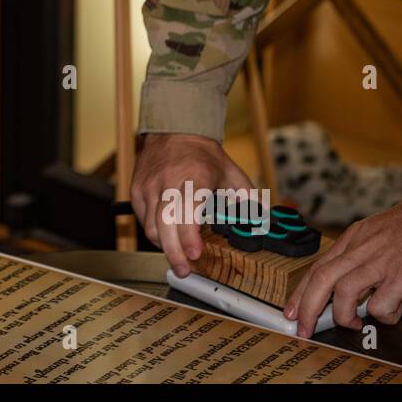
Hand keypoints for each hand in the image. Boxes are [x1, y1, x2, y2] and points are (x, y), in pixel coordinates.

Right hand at [130, 132, 252, 276]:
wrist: (175, 131)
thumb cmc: (202, 155)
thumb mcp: (231, 173)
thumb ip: (248, 199)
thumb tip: (264, 221)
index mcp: (193, 179)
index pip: (186, 212)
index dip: (188, 237)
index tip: (196, 253)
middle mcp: (167, 183)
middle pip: (163, 226)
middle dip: (174, 253)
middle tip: (185, 270)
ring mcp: (149, 187)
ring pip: (150, 227)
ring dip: (164, 246)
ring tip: (177, 256)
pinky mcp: (137, 190)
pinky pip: (142, 219)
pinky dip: (154, 232)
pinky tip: (166, 237)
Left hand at [284, 200, 401, 337]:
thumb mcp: (376, 234)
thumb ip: (361, 256)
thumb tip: (351, 287)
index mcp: (353, 239)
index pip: (317, 267)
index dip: (300, 291)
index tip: (291, 310)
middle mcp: (361, 249)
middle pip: (321, 280)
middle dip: (307, 309)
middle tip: (303, 328)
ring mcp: (380, 262)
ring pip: (343, 292)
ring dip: (344, 315)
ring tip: (354, 323)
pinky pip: (381, 304)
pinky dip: (382, 315)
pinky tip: (392, 310)